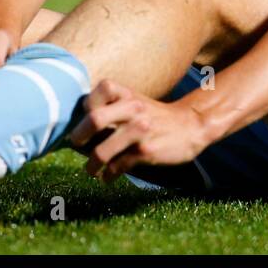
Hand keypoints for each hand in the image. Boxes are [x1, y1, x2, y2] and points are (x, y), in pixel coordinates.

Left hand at [69, 79, 211, 182]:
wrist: (192, 126)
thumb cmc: (156, 116)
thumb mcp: (136, 102)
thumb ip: (113, 108)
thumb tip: (80, 127)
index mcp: (129, 95)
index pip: (101, 89)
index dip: (87, 104)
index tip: (85, 116)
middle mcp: (134, 110)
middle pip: (94, 119)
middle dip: (79, 135)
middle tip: (75, 143)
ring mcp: (140, 131)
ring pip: (101, 151)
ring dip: (91, 165)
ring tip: (91, 170)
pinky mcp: (145, 152)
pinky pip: (117, 167)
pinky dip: (108, 176)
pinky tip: (108, 178)